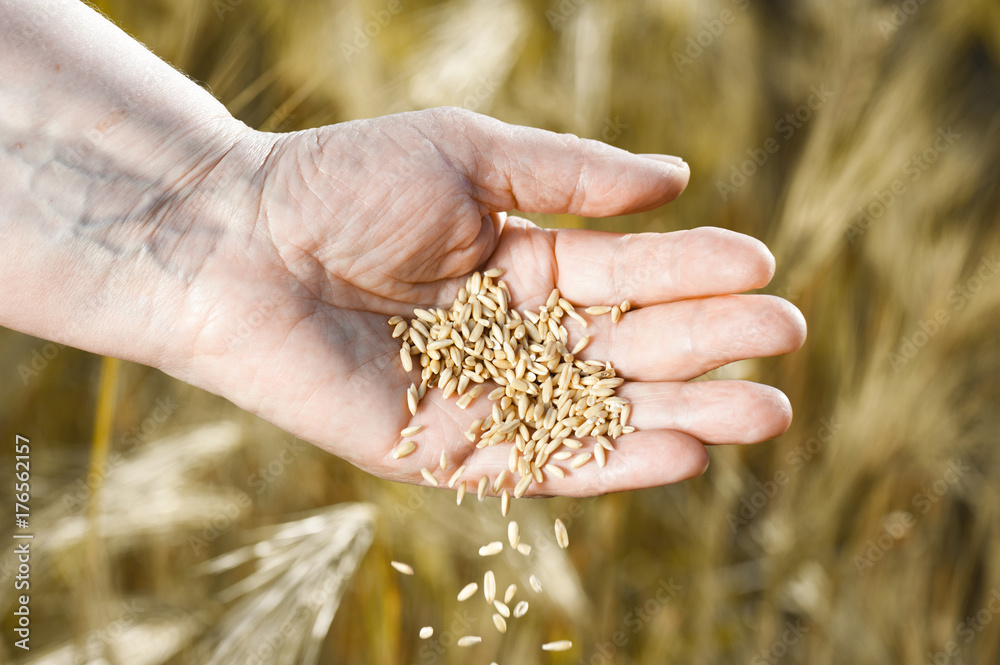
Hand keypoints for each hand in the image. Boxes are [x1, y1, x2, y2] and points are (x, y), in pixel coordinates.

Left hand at [173, 107, 805, 496]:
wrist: (238, 243)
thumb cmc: (343, 183)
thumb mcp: (472, 156)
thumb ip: (573, 175)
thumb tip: (676, 179)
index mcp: (525, 266)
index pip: (629, 274)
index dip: (695, 270)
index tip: (761, 263)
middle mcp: (516, 337)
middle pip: (632, 349)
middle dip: (711, 344)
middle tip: (787, 336)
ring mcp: (487, 398)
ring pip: (604, 414)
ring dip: (687, 414)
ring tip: (767, 411)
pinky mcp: (448, 453)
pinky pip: (542, 465)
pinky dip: (612, 462)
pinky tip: (682, 449)